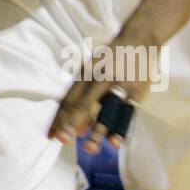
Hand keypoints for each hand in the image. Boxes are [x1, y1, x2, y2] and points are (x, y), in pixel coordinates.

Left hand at [49, 35, 155, 149]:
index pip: (68, 99)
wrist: (139, 39)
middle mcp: (99, 79)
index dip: (59, 118)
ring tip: (89, 149)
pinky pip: (126, 113)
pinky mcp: (136, 92)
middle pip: (82, 104)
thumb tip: (79, 129)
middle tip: (62, 141)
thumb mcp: (92, 72)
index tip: (50, 136)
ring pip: (105, 112)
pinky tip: (113, 142)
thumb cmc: (110, 60)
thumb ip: (83, 98)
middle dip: (71, 123)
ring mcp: (118, 85)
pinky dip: (120, 128)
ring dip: (96, 132)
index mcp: (85, 74)